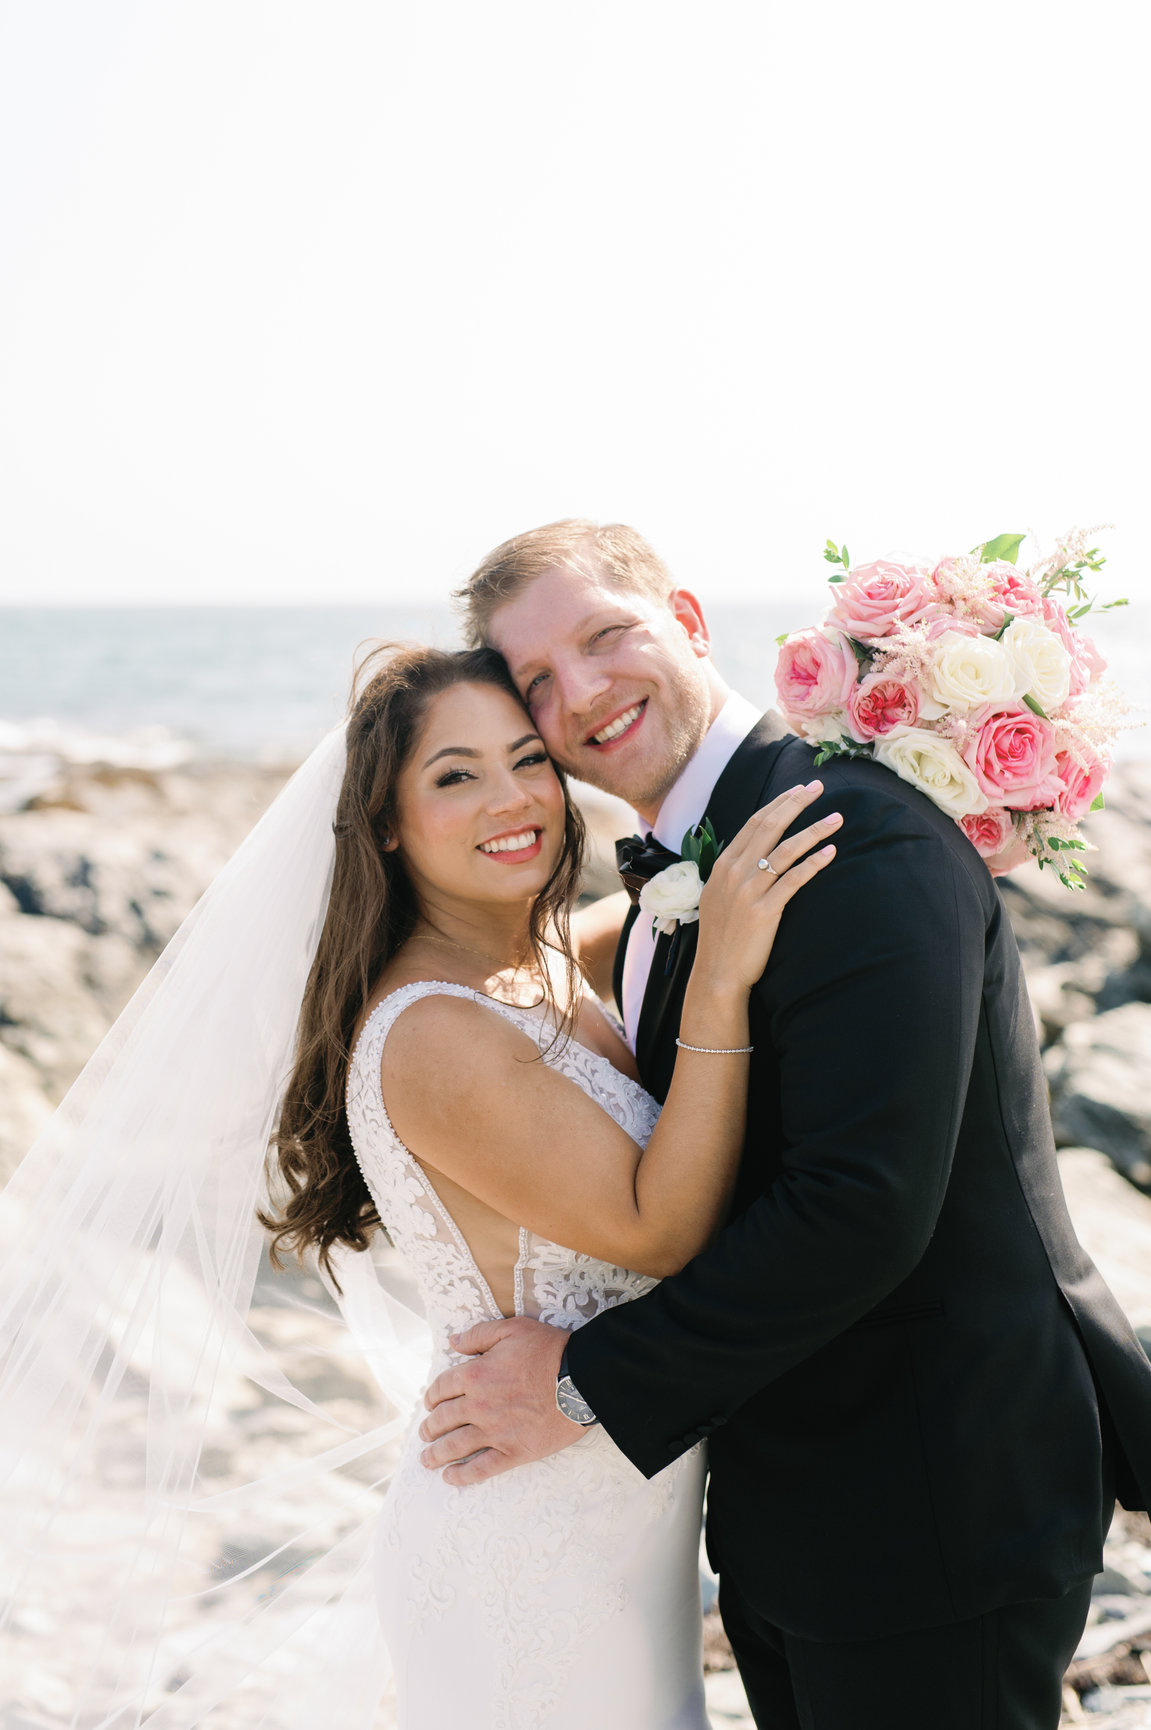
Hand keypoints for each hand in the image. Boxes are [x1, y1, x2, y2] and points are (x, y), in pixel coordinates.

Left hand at [419, 1316, 583, 1484]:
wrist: (582, 1379)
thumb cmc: (548, 1350)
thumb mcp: (511, 1329)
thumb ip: (478, 1335)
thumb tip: (452, 1341)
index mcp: (475, 1375)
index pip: (442, 1388)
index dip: (432, 1397)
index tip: (430, 1404)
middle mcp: (478, 1406)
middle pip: (443, 1420)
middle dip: (429, 1428)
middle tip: (424, 1433)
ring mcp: (495, 1432)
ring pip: (456, 1447)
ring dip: (436, 1455)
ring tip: (427, 1460)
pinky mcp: (513, 1452)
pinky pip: (481, 1469)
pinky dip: (463, 1476)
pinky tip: (450, 1478)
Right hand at [695, 781, 840, 991]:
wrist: (717, 972)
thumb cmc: (722, 936)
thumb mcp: (719, 896)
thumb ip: (735, 872)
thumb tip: (755, 853)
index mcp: (723, 865)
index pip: (755, 822)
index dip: (779, 803)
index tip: (799, 789)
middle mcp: (735, 872)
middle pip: (770, 826)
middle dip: (797, 803)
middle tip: (819, 786)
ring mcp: (749, 890)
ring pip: (786, 849)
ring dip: (814, 830)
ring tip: (836, 819)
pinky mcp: (765, 910)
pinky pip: (794, 879)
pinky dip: (814, 863)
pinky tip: (831, 853)